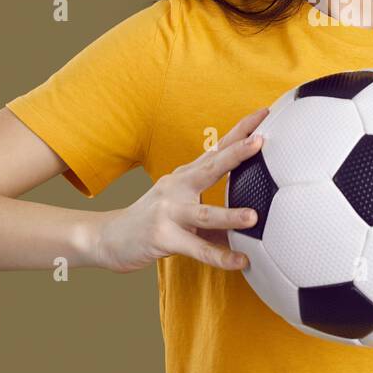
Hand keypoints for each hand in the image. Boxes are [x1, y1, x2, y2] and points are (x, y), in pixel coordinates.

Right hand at [94, 106, 268, 273]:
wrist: (108, 236)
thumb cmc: (154, 219)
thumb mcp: (180, 201)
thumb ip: (213, 203)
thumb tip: (255, 213)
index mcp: (186, 176)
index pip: (217, 147)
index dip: (240, 130)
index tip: (264, 112)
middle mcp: (178, 187)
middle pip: (211, 167)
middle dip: (236, 153)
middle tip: (261, 141)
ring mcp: (169, 211)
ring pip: (204, 213)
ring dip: (229, 215)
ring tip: (253, 216)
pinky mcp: (163, 237)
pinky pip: (196, 249)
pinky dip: (219, 257)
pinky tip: (240, 260)